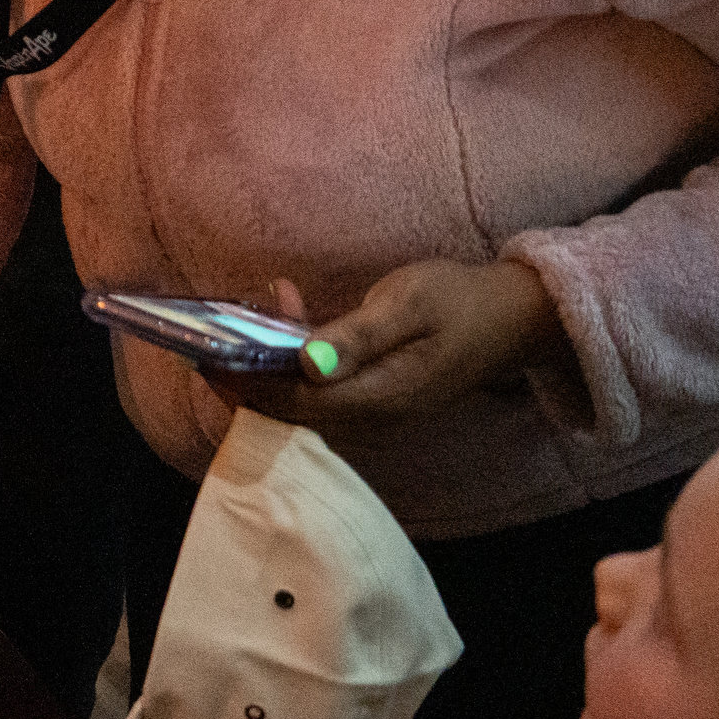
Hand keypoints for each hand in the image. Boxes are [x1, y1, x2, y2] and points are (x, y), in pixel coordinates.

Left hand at [212, 260, 576, 430]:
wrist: (515, 319)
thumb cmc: (462, 301)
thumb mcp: (410, 304)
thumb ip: (358, 337)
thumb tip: (306, 363)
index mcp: (379, 397)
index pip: (291, 403)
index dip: (242, 382)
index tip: (203, 352)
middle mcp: (371, 417)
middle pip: (287, 409)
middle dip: (244, 374)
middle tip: (214, 329)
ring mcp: (373, 413)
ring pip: (299, 402)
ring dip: (266, 364)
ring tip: (252, 311)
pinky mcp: (373, 400)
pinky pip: (318, 392)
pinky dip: (291, 362)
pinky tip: (289, 316)